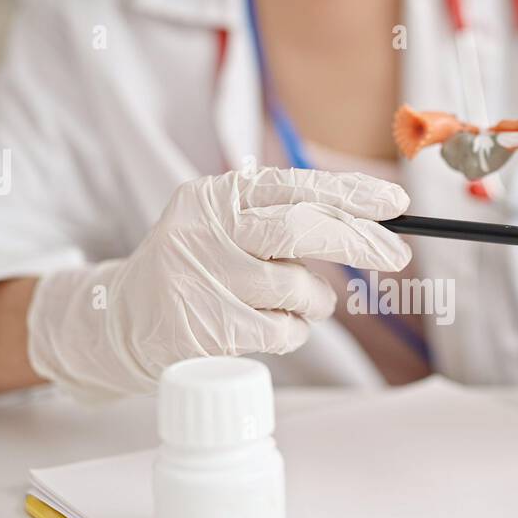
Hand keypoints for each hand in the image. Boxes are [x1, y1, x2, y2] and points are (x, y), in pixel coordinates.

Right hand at [27, 167, 411, 397]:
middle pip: (300, 231)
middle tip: (396, 256)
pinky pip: (284, 331)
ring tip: (295, 302)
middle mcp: (205, 231)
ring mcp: (202, 281)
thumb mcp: (225, 227)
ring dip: (316, 301)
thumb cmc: (196, 270)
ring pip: (299, 289)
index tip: (396, 204)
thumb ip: (281, 219)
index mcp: (214, 197)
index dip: (350, 195)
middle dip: (357, 243)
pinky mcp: (207, 329)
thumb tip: (368, 227)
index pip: (294, 186)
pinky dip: (293, 331)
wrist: (121, 321)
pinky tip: (268, 325)